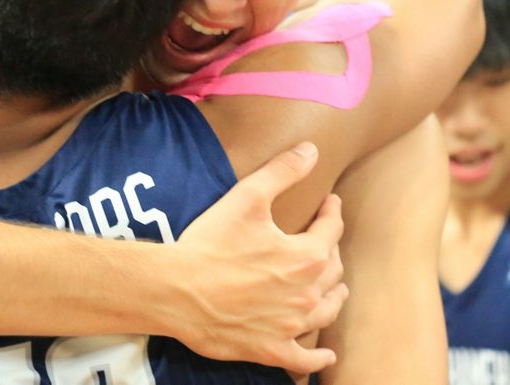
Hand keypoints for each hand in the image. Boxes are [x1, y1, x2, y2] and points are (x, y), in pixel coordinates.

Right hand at [168, 142, 346, 372]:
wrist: (175, 290)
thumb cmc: (209, 243)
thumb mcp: (246, 197)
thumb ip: (282, 171)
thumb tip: (311, 150)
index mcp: (306, 257)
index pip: (331, 230)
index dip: (331, 212)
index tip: (328, 203)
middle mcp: (306, 294)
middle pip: (333, 271)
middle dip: (331, 251)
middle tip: (323, 241)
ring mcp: (290, 325)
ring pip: (326, 312)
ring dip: (333, 297)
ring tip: (334, 289)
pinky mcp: (271, 349)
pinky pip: (304, 360)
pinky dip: (318, 359)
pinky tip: (325, 357)